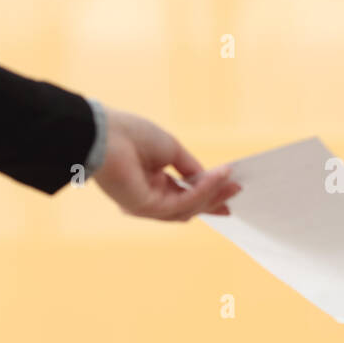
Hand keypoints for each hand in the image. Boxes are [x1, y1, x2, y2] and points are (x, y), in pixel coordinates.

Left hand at [93, 107, 240, 219]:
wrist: (106, 134)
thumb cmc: (131, 135)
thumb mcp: (171, 149)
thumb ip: (190, 168)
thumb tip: (210, 178)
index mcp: (152, 183)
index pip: (184, 194)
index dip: (208, 193)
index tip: (231, 187)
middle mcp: (150, 198)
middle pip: (189, 206)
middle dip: (215, 198)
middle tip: (237, 191)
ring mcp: (147, 206)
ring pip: (188, 208)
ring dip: (213, 195)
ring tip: (232, 184)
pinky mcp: (146, 208)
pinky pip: (181, 202)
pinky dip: (202, 191)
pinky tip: (218, 177)